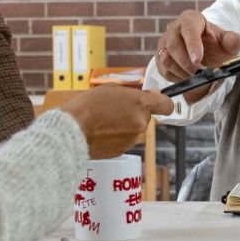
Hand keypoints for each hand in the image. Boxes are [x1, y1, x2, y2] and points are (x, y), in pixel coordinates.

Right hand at [58, 85, 173, 158]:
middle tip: (116, 109)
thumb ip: (133, 93)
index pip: (167, 105)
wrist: (73, 130)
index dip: (162, 103)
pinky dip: (117, 137)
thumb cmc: (88, 106)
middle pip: (146, 117)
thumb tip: (151, 95)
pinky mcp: (123, 151)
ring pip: (135, 130)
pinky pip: (125, 140)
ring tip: (105, 122)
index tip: (155, 101)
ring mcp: (133, 139)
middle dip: (135, 113)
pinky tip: (102, 132)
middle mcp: (141, 123)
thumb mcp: (111, 89)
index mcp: (141, 104)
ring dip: (126, 126)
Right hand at [154, 11, 239, 83]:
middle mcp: (174, 28)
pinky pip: (163, 69)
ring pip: (166, 58)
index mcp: (191, 19)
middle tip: (199, 74)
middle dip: (186, 63)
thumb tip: (236, 40)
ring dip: (181, 71)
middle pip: (173, 45)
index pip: (188, 28)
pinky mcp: (160, 57)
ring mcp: (164, 42)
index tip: (198, 60)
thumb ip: (233, 41)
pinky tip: (187, 78)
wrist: (206, 54)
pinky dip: (176, 77)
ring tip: (196, 77)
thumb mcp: (227, 43)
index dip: (192, 45)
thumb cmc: (215, 45)